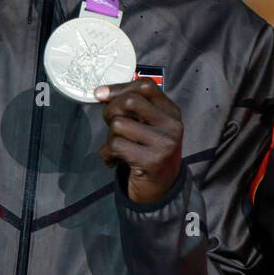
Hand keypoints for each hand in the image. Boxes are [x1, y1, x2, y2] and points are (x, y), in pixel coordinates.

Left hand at [96, 79, 183, 203]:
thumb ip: (135, 109)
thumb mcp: (151, 126)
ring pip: (118, 125)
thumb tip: (101, 92)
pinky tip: (114, 160)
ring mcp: (163, 144)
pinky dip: (106, 154)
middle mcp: (172, 125)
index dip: (119, 87)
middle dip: (111, 111)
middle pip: (130, 102)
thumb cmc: (150, 152)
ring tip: (116, 147)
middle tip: (110, 124)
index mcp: (172, 112)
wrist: (162, 188)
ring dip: (109, 137)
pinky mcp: (151, 161)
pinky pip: (115, 146)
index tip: (101, 94)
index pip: (145, 86)